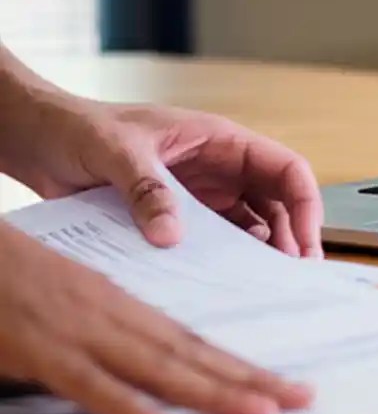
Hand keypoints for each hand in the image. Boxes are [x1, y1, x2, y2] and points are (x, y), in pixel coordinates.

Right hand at [0, 223, 313, 413]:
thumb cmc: (18, 278)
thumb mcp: (77, 303)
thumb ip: (114, 333)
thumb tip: (153, 366)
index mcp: (125, 307)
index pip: (196, 341)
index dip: (242, 366)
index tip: (285, 387)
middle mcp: (116, 317)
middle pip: (193, 354)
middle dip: (249, 380)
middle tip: (301, 400)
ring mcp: (82, 333)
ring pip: (158, 367)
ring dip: (210, 390)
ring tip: (258, 412)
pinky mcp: (44, 351)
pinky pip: (90, 385)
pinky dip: (125, 405)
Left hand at [2, 95, 323, 256]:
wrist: (35, 140)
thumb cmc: (77, 127)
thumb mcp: (116, 152)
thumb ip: (147, 191)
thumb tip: (172, 236)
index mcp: (220, 140)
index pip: (285, 169)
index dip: (305, 205)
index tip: (305, 243)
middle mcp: (219, 169)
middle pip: (278, 204)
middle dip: (292, 239)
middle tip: (292, 279)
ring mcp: (201, 196)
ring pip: (252, 227)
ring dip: (262, 254)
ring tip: (265, 286)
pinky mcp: (179, 219)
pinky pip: (216, 242)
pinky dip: (227, 262)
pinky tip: (225, 283)